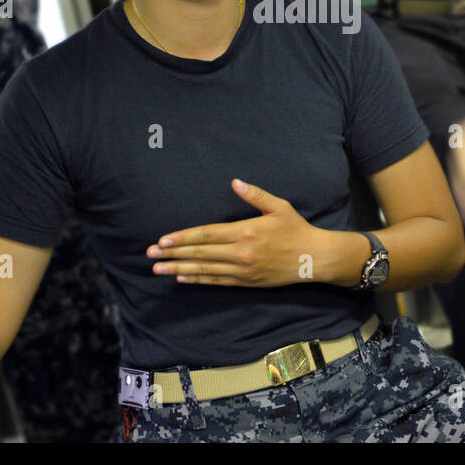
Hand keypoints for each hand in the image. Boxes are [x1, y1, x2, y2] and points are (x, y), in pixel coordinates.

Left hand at [146, 179, 322, 286]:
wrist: (313, 258)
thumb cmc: (296, 229)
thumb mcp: (278, 207)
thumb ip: (255, 195)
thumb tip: (235, 181)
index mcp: (246, 231)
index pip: (207, 235)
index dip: (183, 238)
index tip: (164, 240)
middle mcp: (241, 253)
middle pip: (200, 253)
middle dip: (173, 254)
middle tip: (151, 255)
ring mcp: (243, 270)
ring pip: (205, 270)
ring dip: (179, 269)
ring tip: (159, 269)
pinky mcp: (247, 282)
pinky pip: (218, 282)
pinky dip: (199, 280)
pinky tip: (183, 278)